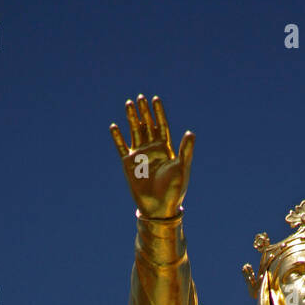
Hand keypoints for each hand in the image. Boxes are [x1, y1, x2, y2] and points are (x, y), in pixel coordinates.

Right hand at [110, 94, 194, 218]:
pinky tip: (114, 126)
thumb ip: (185, 150)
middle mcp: (152, 149)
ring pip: (135, 132)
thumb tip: (190, 132)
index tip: (156, 99)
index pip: (161, 126)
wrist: (159, 207)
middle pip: (147, 125)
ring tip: (129, 104)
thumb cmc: (174, 189)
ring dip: (131, 118)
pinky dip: (117, 137)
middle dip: (144, 112)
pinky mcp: (128, 164)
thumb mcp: (182, 167)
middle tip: (140, 97)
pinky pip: (122, 147)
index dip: (159, 113)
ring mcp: (140, 155)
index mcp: (166, 149)